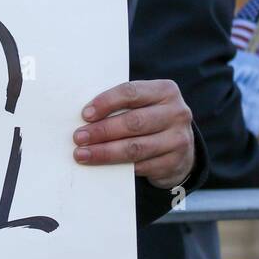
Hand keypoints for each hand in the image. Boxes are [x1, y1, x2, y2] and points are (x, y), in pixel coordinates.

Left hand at [73, 79, 193, 189]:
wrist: (180, 149)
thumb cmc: (150, 121)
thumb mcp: (143, 105)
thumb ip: (121, 105)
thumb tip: (84, 116)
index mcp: (165, 91)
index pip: (131, 92)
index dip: (106, 103)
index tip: (85, 114)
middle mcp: (176, 113)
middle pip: (133, 122)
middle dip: (102, 131)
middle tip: (78, 137)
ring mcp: (178, 139)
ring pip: (136, 147)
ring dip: (105, 152)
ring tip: (82, 154)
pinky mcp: (175, 162)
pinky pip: (141, 166)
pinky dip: (119, 167)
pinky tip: (102, 167)